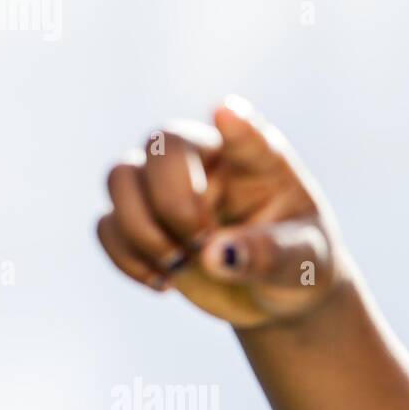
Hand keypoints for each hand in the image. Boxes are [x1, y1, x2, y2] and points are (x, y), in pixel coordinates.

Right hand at [96, 97, 344, 327]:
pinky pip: (106, 226)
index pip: (245, 133)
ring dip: (141, 229)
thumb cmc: (299, 265)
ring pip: (120, 177)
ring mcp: (168, 190)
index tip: (227, 115)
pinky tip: (164, 283)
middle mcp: (206, 162)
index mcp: (257, 162)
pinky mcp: (144, 224)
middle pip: (161, 144)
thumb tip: (215, 255)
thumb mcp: (303, 264)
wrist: (277, 294)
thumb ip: (268, 255)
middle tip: (203, 244)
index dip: (234, 124)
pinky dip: (127, 258)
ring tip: (180, 265)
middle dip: (173, 202)